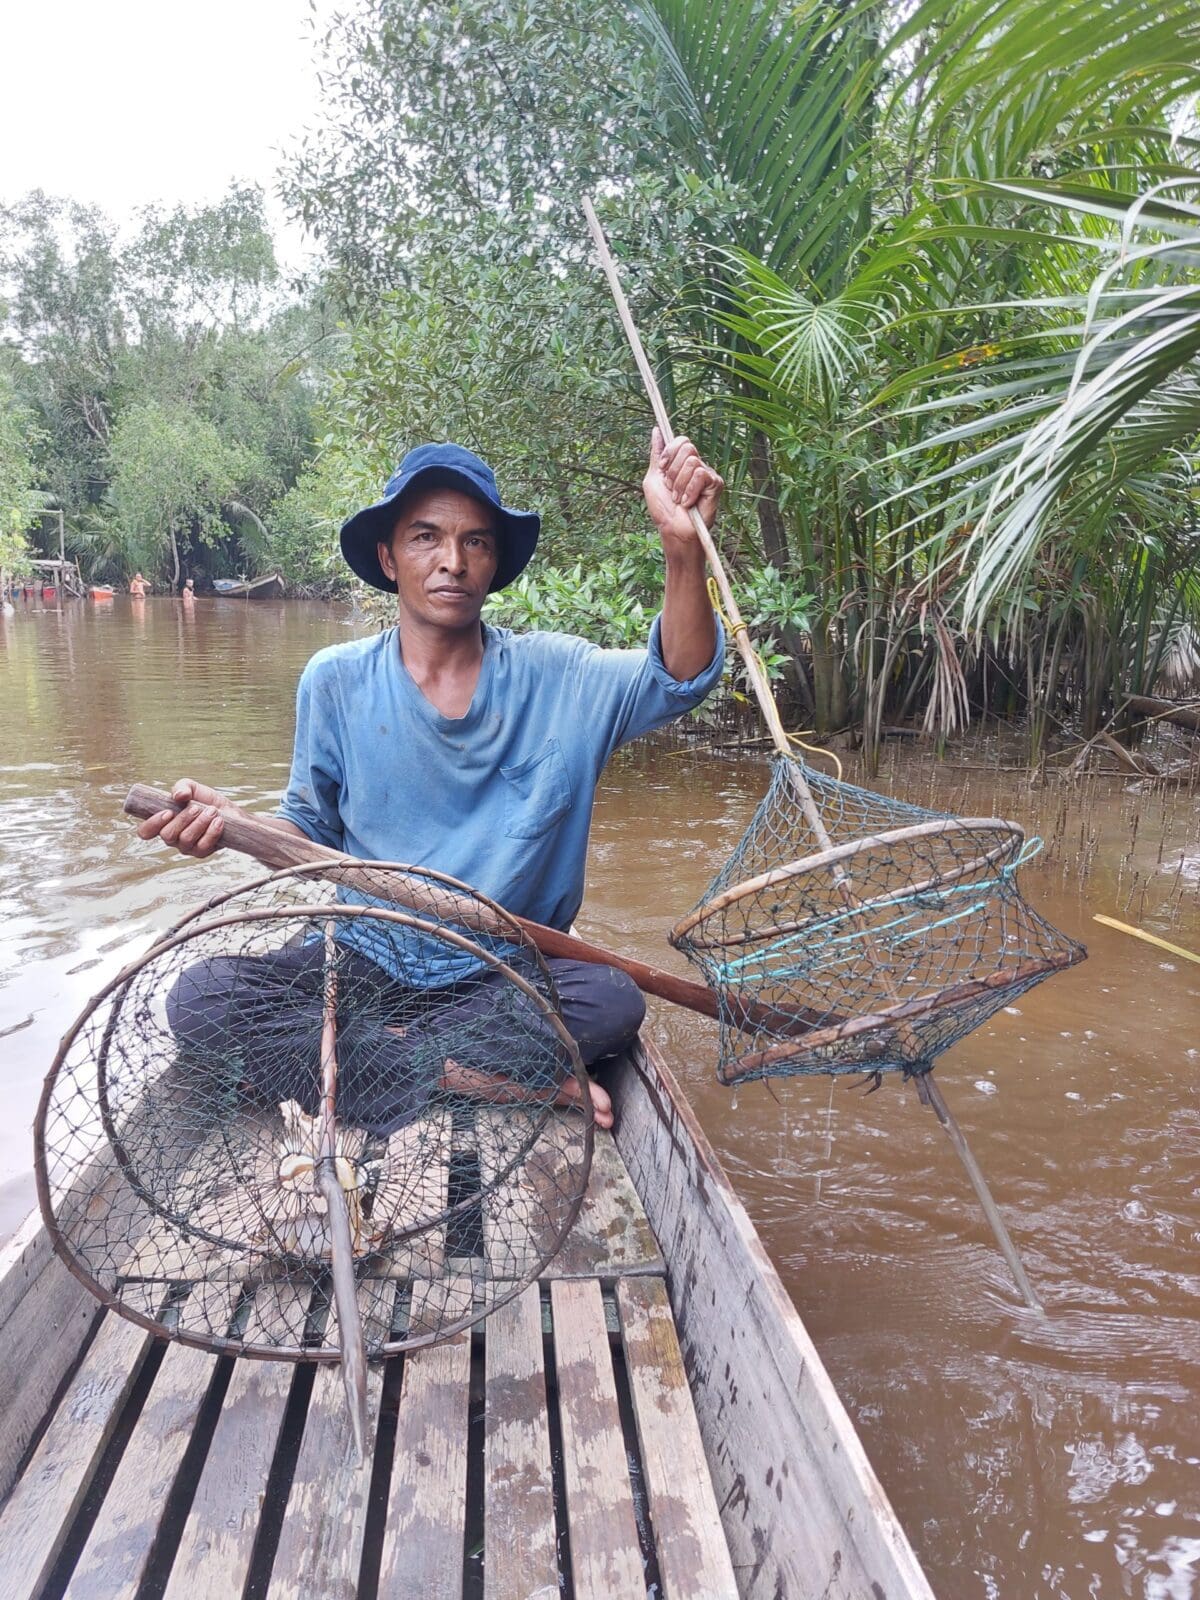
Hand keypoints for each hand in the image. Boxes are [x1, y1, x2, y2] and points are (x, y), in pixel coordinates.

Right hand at [136, 778, 230, 858]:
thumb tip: (179, 795)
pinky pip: (203, 846)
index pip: (145, 831)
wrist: (229, 810)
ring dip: (200, 823)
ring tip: (212, 811)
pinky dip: (212, 831)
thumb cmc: (205, 800)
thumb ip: (182, 787)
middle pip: (167, 835)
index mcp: (163, 823)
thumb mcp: (192, 788)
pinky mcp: (202, 852)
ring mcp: (186, 847)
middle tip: (197, 808)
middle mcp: (172, 837)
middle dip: (183, 819)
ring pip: (186, 839)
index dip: (152, 824)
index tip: (168, 812)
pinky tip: (219, 821)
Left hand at [642, 428, 723, 554]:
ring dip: (680, 484)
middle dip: (673, 470)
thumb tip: (656, 430)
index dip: (669, 453)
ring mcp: (707, 474)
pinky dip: (690, 490)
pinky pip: (701, 475)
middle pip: (687, 447)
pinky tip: (689, 503)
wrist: (673, 530)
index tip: (662, 469)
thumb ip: (656, 454)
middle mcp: (696, 465)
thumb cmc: (663, 509)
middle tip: (671, 489)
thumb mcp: (653, 478)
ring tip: (679, 499)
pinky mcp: (716, 484)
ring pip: (692, 462)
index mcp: (681, 462)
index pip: (681, 441)